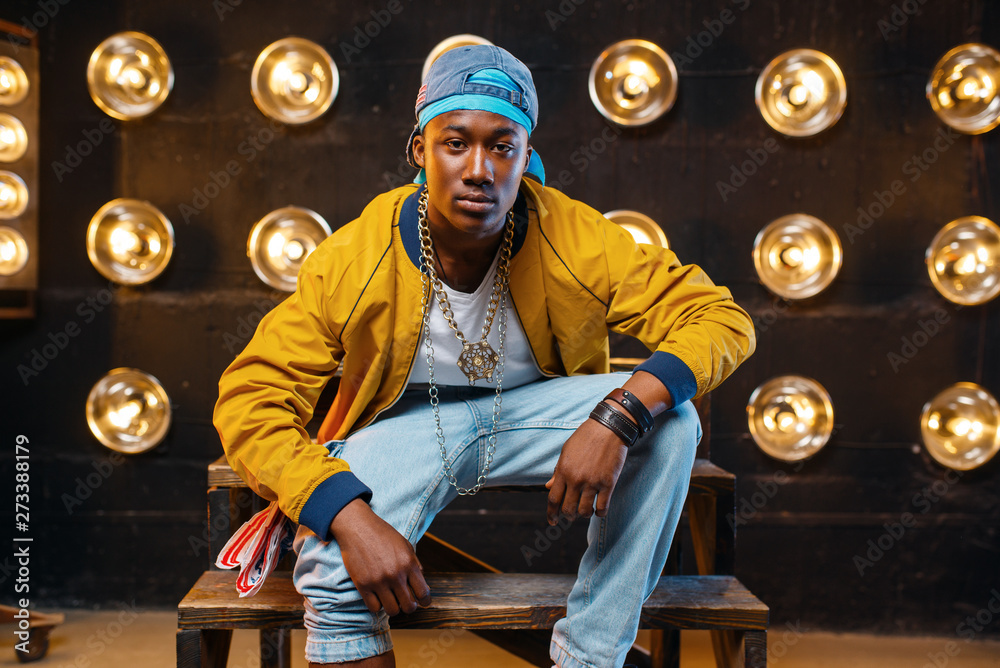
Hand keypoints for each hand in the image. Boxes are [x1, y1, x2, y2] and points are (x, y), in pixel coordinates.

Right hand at [329, 498, 430, 615]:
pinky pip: (374, 608)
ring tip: (391, 600)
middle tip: (405, 602)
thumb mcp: (405, 544)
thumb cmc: (382, 534)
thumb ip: (415, 564)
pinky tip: (377, 598)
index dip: (425, 602)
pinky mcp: (363, 585)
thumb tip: (422, 583)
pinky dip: (377, 606)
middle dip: (410, 607)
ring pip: (392, 610)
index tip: (424, 603)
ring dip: (393, 608)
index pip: (423, 593)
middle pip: (409, 606)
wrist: (357, 526)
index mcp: (409, 563)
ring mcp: (379, 581)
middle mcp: (395, 574)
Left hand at [545, 417, 628, 525]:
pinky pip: (603, 507)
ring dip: (585, 514)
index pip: (553, 499)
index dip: (551, 514)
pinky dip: (600, 513)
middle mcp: (576, 479)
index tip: (552, 521)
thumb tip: (548, 487)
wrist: (608, 428)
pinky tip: (600, 511)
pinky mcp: (608, 483)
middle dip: (568, 515)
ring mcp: (592, 482)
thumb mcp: (566, 452)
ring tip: (587, 510)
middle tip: (572, 515)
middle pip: (568, 509)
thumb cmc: (586, 437)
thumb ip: (558, 471)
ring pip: (585, 511)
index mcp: (563, 470)